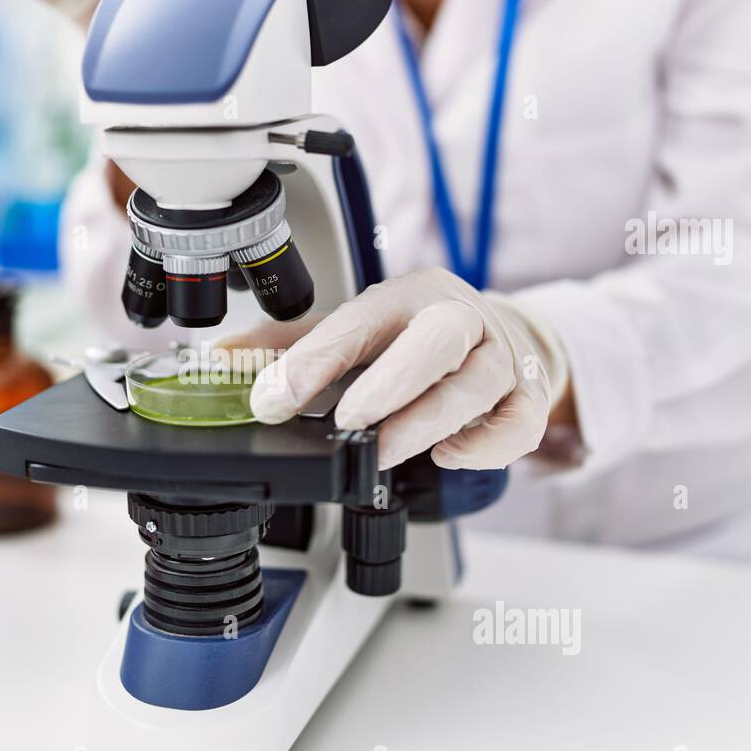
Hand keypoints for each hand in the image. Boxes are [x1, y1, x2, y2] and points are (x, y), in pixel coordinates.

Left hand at [242, 268, 570, 470]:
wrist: (504, 337)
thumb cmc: (421, 337)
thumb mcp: (358, 331)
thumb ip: (292, 346)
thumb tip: (223, 357)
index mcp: (406, 295)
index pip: (358, 322)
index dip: (313, 360)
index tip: (273, 398)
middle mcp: (459, 318)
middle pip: (436, 338)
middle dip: (392, 382)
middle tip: (350, 421)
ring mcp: (500, 357)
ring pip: (476, 384)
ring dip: (427, 422)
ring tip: (383, 451)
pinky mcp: (527, 397)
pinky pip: (518, 423)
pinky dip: (486, 444)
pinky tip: (449, 455)